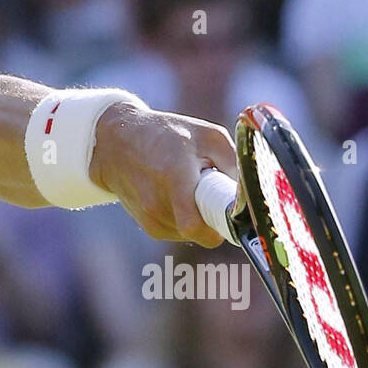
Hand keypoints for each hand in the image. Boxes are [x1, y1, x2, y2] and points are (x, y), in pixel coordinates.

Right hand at [89, 100, 237, 246]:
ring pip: (193, 234)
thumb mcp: (206, 136)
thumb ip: (234, 163)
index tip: (230, 212)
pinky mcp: (148, 226)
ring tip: (187, 186)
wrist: (115, 143)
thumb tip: (252, 193)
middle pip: (203, 231)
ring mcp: (150, 218)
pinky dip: (185, 217)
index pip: (199, 228)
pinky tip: (176, 193)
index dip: (221, 226)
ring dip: (198, 216)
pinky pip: (180, 231)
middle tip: (210, 190)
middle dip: (213, 215)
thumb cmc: (165, 134)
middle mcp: (157, 204)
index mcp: (174, 178)